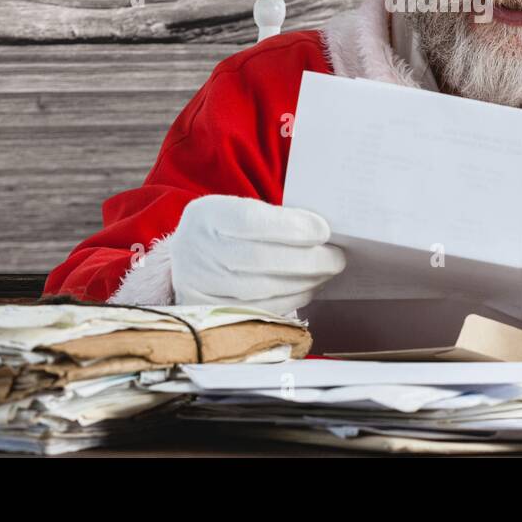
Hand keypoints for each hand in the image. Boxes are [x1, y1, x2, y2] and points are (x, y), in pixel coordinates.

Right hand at [169, 194, 345, 312]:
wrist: (184, 259)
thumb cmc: (225, 230)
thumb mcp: (236, 209)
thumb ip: (272, 218)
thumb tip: (321, 233)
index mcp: (207, 216)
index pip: (251, 222)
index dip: (292, 228)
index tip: (324, 231)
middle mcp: (198, 251)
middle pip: (260, 260)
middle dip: (308, 260)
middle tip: (337, 258)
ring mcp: (200, 285)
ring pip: (262, 289)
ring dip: (303, 282)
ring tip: (327, 274)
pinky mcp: (210, 312)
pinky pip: (258, 310)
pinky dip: (290, 300)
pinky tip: (308, 289)